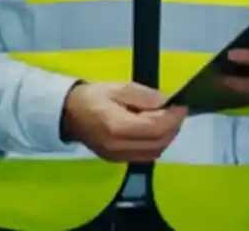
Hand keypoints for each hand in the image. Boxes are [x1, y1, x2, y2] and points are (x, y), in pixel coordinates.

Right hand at [61, 82, 187, 162]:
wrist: (67, 114)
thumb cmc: (91, 97)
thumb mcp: (117, 87)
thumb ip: (144, 95)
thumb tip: (166, 101)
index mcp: (118, 126)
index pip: (156, 127)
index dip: (173, 117)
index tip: (181, 105)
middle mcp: (119, 146)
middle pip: (159, 142)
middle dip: (173, 127)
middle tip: (176, 111)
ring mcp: (118, 156)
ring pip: (155, 152)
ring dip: (166, 136)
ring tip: (166, 119)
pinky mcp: (117, 160)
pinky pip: (146, 156)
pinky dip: (156, 144)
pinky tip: (153, 130)